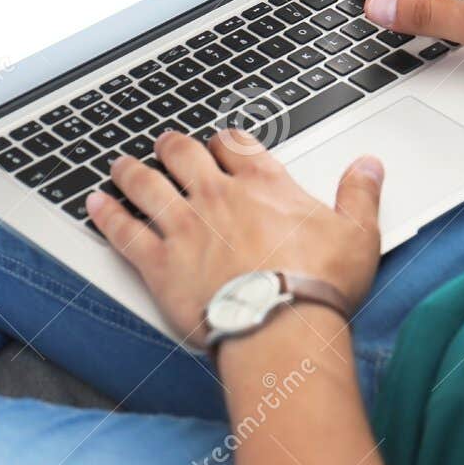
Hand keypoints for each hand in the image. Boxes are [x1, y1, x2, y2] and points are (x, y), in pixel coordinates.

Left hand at [86, 131, 383, 350]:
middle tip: (165, 142)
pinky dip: (107, 215)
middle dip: (173, 145)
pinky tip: (95, 204)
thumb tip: (369, 165)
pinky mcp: (158, 262)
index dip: (225, 140)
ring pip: (147, 184)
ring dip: (131, 171)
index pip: (236, 145)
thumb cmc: (318, 284)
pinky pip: (123, 230)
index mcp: (263, 185)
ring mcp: (184, 226)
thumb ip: (360, 194)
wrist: (279, 324)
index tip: (220, 142)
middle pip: (184, 155)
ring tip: (120, 164)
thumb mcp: (359, 234)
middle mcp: (217, 197)